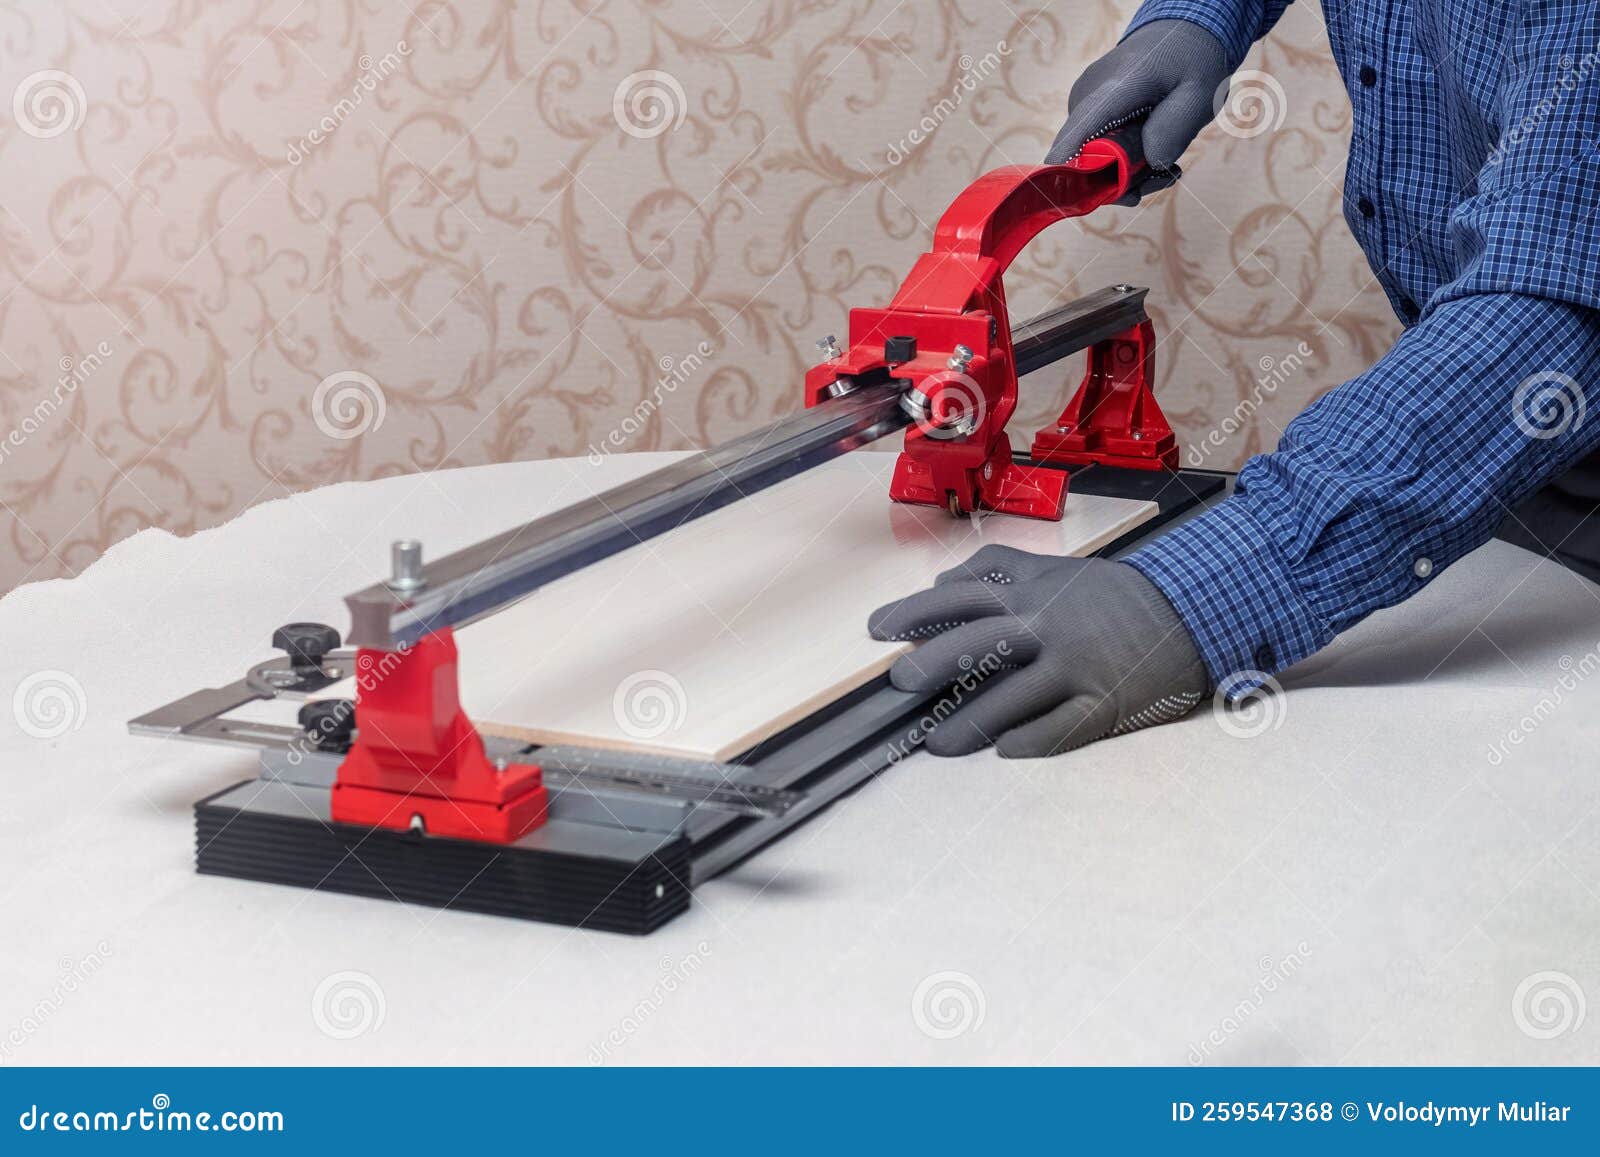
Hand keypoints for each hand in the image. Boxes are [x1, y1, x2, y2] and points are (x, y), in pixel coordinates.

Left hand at [867, 548, 1206, 758]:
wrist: (1187, 613)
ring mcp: (1076, 668)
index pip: (961, 598)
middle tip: (900, 682)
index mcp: (1032, 593)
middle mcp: (1049, 628)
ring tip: (936, 742)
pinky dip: (1029, 740)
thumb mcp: (1053, 569)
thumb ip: (995, 571)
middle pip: (980, 644)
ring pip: (1013, 698)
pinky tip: (1004, 749)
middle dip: (933, 663)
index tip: (877, 628)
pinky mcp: (1103, 704)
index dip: (914, 611)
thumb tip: (940, 583)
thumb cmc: (1109, 594)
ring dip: (969, 722)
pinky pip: (1060, 728)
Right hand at [1045, 20, 1231, 202]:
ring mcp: (1082, 104)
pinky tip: (1152, 152)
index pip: (1077, 136)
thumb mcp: (1201, 92)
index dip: (1072, 173)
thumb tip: (1149, 163)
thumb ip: (1175, 128)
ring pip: (1091, 160)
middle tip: (1167, 175)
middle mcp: (1087, 96)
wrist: (1179, 33)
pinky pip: (1096, 150)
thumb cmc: (1192, 60)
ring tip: (1166, 163)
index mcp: (1115, 87)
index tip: (1093, 198)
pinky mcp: (1085, 112)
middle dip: (1124, 181)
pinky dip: (1123, 161)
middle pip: (1086, 160)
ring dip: (1128, 173)